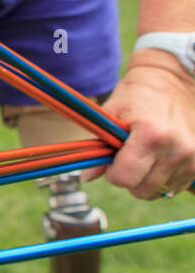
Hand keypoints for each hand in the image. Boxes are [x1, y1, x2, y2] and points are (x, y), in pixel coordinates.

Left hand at [80, 57, 194, 198]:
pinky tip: (160, 158)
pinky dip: (163, 179)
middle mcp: (176, 150)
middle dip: (129, 177)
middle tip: (129, 155)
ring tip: (146, 154)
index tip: (115, 157)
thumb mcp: (112, 113)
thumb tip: (87, 176)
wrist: (173, 80)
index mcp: (151, 135)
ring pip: (157, 192)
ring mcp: (191, 158)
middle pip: (141, 190)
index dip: (113, 172)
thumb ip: (99, 146)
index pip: (124, 178)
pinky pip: (173, 188)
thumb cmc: (138, 94)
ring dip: (147, 179)